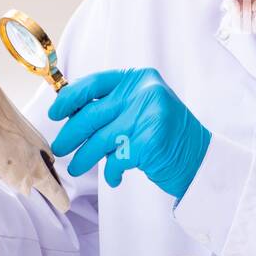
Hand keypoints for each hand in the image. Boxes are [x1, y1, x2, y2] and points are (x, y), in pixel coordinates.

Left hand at [48, 68, 210, 199]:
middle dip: (70, 135)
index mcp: (139, 79)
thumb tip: (70, 113)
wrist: (200, 158)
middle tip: (60, 149)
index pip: (93, 83)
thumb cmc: (165, 134)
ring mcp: (148, 116)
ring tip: (76, 168)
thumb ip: (113, 105)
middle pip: (91, 114)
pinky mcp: (150, 142)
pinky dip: (112, 172)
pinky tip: (115, 177)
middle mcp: (144, 93)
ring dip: (84, 158)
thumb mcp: (142, 107)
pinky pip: (116, 160)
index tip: (55, 114)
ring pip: (99, 140)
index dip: (69, 98)